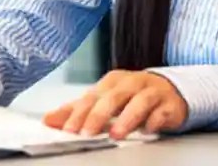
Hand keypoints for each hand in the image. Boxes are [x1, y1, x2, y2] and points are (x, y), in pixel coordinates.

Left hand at [43, 70, 187, 139]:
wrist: (169, 91)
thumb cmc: (131, 96)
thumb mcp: (104, 100)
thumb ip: (77, 110)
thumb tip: (48, 120)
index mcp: (111, 82)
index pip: (91, 97)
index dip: (78, 113)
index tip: (67, 129)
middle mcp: (130, 83)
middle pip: (112, 97)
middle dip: (98, 115)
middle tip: (87, 132)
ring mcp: (151, 92)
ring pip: (138, 102)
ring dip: (127, 118)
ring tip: (116, 134)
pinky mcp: (168, 104)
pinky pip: (161, 112)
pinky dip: (154, 121)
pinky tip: (148, 130)